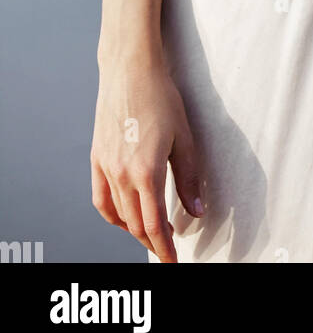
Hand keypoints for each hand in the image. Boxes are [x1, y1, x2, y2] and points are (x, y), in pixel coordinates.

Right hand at [91, 59, 203, 263]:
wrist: (130, 71)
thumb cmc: (160, 98)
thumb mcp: (185, 138)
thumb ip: (189, 178)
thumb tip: (196, 210)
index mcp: (146, 172)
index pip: (154, 225)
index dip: (165, 248)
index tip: (174, 260)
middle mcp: (122, 175)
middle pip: (135, 224)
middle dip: (152, 243)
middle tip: (166, 249)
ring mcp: (105, 168)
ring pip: (118, 215)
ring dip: (133, 230)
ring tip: (150, 234)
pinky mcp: (96, 159)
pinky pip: (101, 199)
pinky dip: (112, 215)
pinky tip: (124, 216)